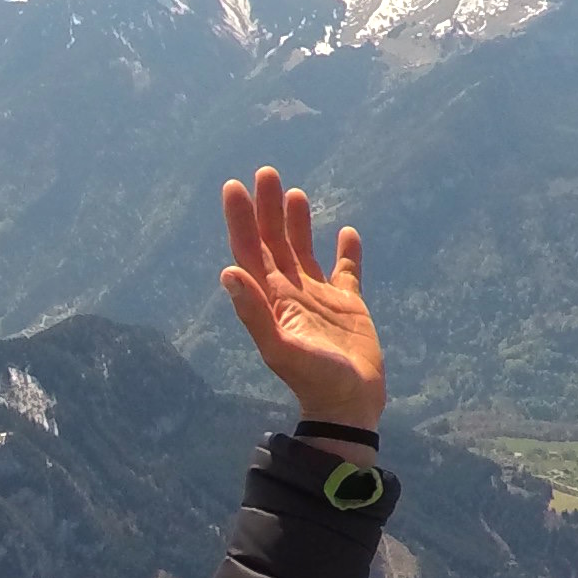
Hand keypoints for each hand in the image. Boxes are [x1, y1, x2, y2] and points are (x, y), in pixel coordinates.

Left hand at [217, 167, 386, 432]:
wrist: (349, 405)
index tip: (234, 186)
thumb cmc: (313, 380)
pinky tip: (347, 232)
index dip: (240, 219)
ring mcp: (320, 299)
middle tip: (265, 172)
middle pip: (274, 242)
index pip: (249, 250)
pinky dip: (347, 251)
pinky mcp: (350, 306)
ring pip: (304, 250)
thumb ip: (253, 311)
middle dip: (267, 208)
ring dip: (297, 222)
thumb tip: (227, 272)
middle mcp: (291, 294)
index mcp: (271, 299)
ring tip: (293, 192)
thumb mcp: (279, 348)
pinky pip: (347, 271)